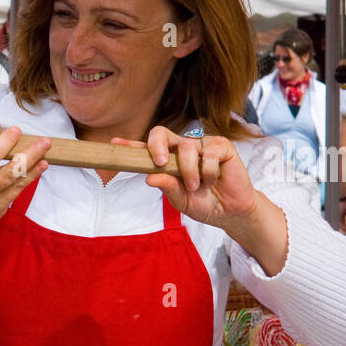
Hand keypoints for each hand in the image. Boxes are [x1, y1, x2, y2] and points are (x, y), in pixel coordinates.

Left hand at [110, 126, 256, 229]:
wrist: (229, 211)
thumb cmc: (203, 203)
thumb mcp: (180, 201)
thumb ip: (167, 188)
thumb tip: (149, 177)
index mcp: (167, 160)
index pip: (146, 149)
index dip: (131, 145)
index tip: (116, 143)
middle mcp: (182, 149)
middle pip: (161, 134)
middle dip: (156, 145)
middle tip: (160, 163)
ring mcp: (201, 145)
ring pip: (187, 147)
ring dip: (189, 171)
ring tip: (196, 186)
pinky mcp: (221, 146)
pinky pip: (210, 153)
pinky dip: (209, 171)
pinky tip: (214, 180)